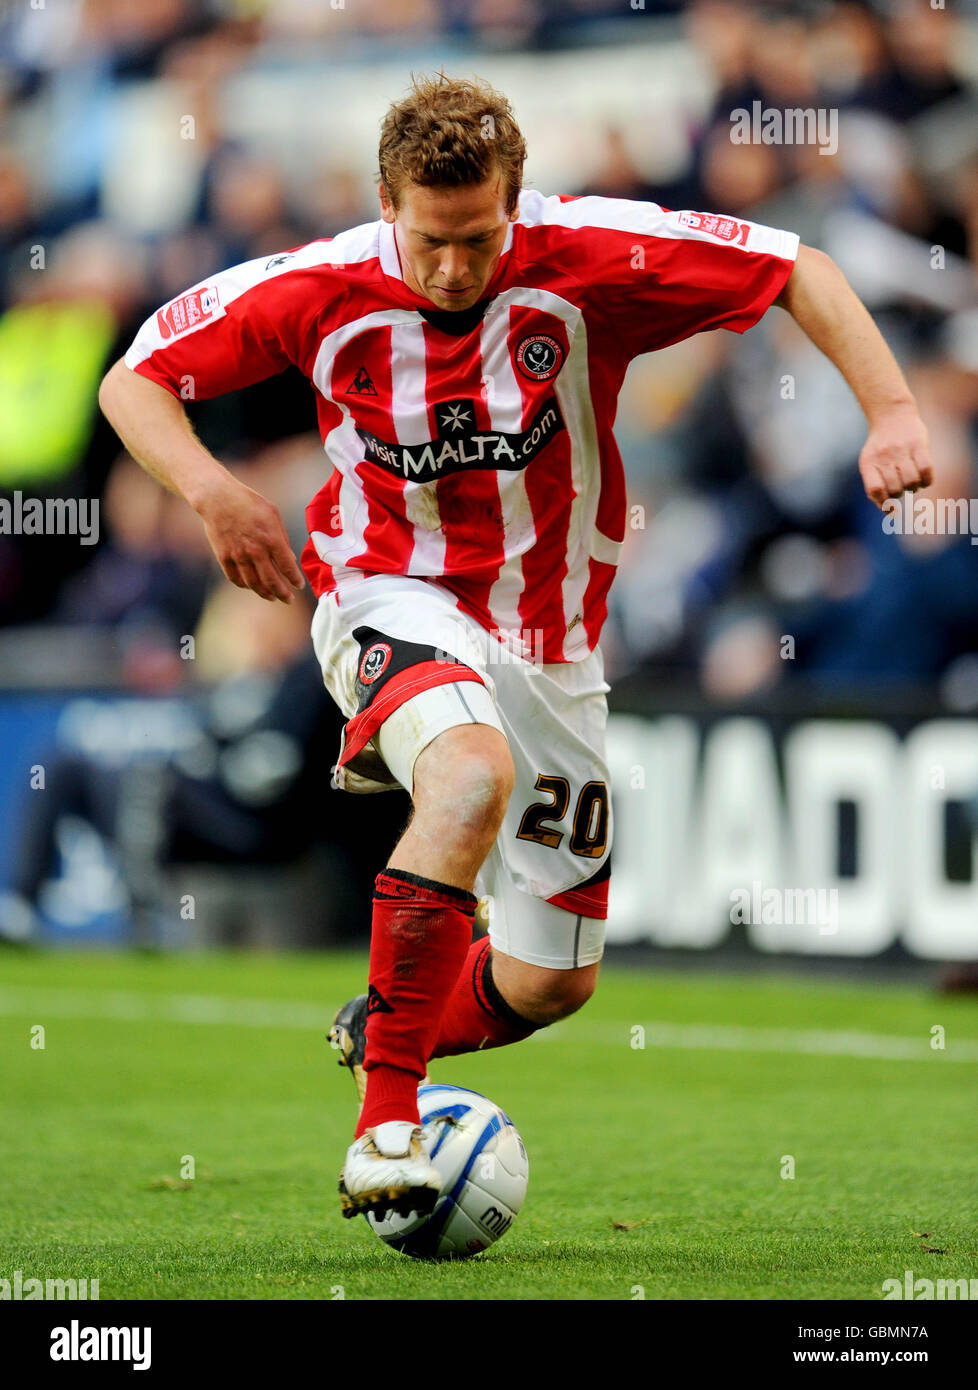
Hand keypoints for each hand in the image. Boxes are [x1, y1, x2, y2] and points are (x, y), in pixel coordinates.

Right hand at [194, 474, 305, 602]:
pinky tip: (252, 586)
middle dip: (283, 594)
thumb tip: (289, 558)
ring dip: (265, 593)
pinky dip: (245, 585)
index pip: (288, 567)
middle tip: (289, 599)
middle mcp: (255, 551)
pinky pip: (236, 579)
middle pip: (272, 581)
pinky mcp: (223, 557)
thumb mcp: (273, 515)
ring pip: (254, 584)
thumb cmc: (248, 503)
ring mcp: (238, 556)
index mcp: (271, 540)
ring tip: (272, 597)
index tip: (299, 586)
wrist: (217, 498)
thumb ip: (282, 538)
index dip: (295, 580)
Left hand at [858, 403, 932, 509]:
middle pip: (895, 489)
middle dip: (899, 493)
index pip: (875, 491)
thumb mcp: (870, 462)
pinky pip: (926, 470)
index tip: (891, 507)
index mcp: (867, 463)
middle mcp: (883, 457)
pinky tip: (924, 478)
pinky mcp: (919, 444)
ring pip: (911, 482)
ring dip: (914, 487)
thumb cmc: (880, 447)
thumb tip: (888, 512)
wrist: (891, 414)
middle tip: (900, 484)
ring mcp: (901, 450)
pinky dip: (927, 480)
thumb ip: (875, 486)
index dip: (883, 503)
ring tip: (912, 480)